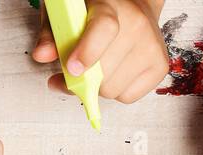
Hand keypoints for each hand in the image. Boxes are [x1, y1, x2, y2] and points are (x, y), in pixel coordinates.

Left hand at [30, 0, 169, 103]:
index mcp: (110, 4)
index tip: (71, 69)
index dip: (86, 53)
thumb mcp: (66, 13)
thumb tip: (42, 56)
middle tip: (74, 71)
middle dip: (82, 78)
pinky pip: (127, 97)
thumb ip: (52, 34)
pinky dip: (115, 91)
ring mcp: (151, 46)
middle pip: (103, 72)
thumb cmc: (96, 9)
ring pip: (112, 90)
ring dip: (98, 85)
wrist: (135, 4)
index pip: (104, 29)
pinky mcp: (160, 65)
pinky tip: (114, 72)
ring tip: (97, 68)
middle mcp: (137, 24)